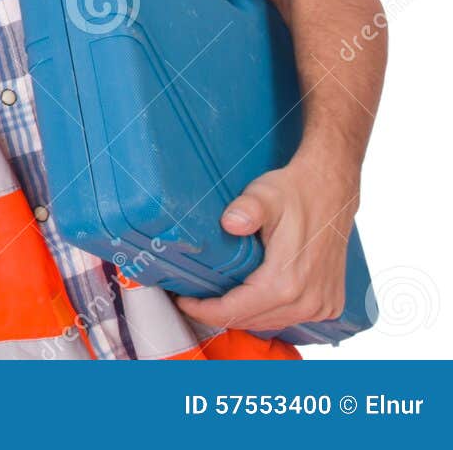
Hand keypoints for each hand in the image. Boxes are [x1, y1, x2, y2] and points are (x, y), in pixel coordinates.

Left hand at [174, 151, 359, 332]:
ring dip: (241, 314)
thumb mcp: (265, 195)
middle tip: (193, 298)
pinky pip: (289, 318)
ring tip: (216, 299)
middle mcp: (308, 301)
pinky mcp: (329, 304)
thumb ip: (247, 209)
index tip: (183, 300)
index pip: (235, 311)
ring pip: (269, 322)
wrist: (331, 191)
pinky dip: (266, 312)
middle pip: (250, 321)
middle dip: (217, 313)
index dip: (204, 310)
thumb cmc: (295, 192)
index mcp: (288, 282)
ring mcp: (322, 306)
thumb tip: (230, 223)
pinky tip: (248, 298)